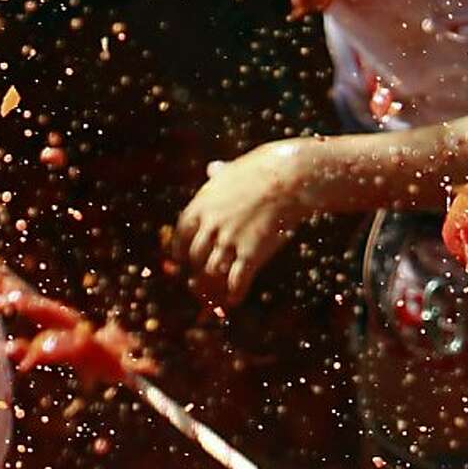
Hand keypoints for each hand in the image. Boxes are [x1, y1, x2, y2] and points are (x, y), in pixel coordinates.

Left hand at [172, 141, 309, 307]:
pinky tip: (234, 300)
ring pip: (212, 272)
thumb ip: (219, 174)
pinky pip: (236, 282)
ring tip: (218, 292)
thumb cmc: (262, 170)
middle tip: (203, 278)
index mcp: (202, 205)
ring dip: (214, 285)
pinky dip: (234, 294)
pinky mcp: (250, 254)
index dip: (180, 251)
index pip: (181, 235)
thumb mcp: (232, 170)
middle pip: (196, 257)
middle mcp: (211, 226)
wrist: (287, 178)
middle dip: (198, 269)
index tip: (182, 260)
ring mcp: (230, 241)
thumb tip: (213, 168)